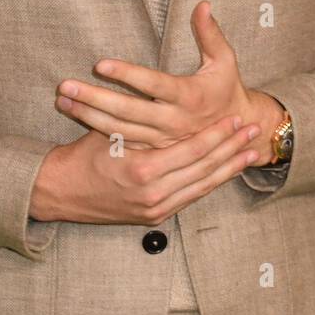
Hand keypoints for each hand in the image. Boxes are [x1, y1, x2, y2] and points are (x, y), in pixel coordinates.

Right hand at [31, 114, 264, 225]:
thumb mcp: (111, 131)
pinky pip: (190, 199)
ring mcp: (156, 209)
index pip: (193, 150)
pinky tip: (224, 173)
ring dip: (228, 170)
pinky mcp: (154, 217)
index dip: (218, 134)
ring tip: (249, 154)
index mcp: (144, 169)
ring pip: (202, 187)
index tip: (236, 119)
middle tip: (253, 133)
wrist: (61, 193)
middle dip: (232, 150)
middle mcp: (154, 193)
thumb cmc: (83, 155)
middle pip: (205, 169)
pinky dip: (209, 184)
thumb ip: (141, 121)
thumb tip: (163, 97)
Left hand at [55, 0, 283, 162]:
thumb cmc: (226, 89)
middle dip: (95, 98)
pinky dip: (99, 132)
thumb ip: (210, 33)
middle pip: (128, 111)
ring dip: (88, 116)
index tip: (100, 63)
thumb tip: (202, 3)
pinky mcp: (155, 150)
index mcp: (189, 97)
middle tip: (65, 85)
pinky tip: (77, 118)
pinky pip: (123, 143)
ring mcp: (162, 140)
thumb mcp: (225, 60)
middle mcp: (173, 121)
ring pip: (120, 130)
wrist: (235, 134)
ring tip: (62, 100)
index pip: (153, 84)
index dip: (127, 74)